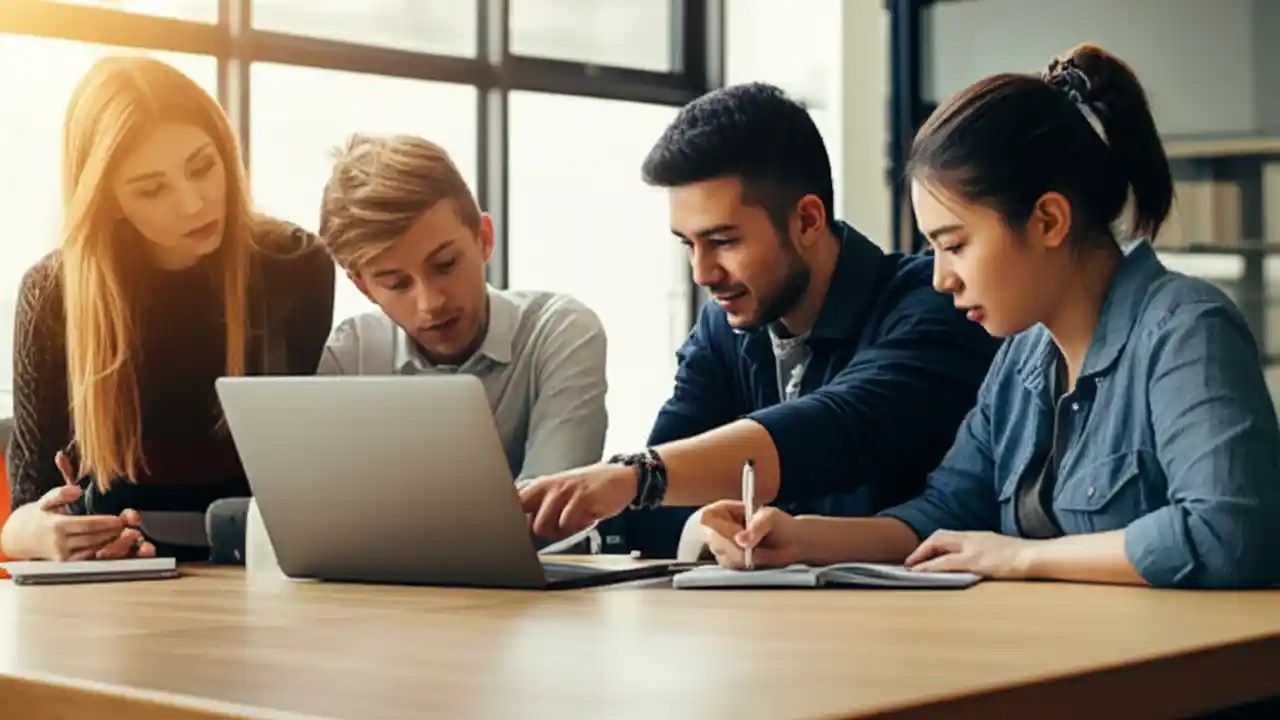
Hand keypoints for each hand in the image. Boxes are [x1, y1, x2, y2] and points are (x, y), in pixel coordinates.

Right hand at [31, 452, 154, 560]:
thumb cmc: (38, 515)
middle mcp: (60, 543)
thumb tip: (77, 490)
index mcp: (57, 526)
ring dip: (113, 544)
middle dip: (114, 533)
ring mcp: (64, 555)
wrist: (20, 536)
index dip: (106, 522)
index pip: (87, 525)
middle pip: (94, 538)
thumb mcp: (46, 500)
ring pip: (94, 550)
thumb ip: (61, 493)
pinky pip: (89, 558)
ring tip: (130, 535)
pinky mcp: (66, 563)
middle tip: (132, 527)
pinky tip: (117, 545)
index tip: (122, 519)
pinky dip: (104, 552)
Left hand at [518, 463, 636, 541]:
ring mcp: (565, 490)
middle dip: (545, 532)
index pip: (515, 503)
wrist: (623, 478)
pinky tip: (587, 517)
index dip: (516, 522)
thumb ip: (542, 505)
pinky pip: (567, 524)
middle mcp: (550, 486)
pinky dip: (578, 528)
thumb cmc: (589, 488)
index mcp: (542, 485)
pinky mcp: (582, 497)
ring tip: (575, 522)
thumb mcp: (562, 492)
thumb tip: (525, 525)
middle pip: (528, 522)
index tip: (523, 530)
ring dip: (561, 532)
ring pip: (544, 526)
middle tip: (561, 528)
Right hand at [699, 501, 804, 569]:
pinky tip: (754, 557)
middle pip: (714, 540)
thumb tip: (740, 540)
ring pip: (722, 555)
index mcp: (725, 510)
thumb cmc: (781, 524)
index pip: (707, 517)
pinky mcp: (730, 560)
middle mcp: (720, 527)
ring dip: (741, 557)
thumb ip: (755, 528)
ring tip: (757, 550)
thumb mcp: (770, 519)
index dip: (718, 527)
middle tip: (753, 546)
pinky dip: (743, 565)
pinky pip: (730, 566)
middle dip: (735, 547)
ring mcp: (724, 545)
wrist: (793, 543)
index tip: (736, 534)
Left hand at [904, 530, 1033, 578]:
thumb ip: (988, 552)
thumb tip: (980, 562)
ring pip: (939, 550)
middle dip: (923, 549)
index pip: (949, 535)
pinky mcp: (976, 562)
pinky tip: (923, 575)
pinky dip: (931, 569)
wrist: (1038, 556)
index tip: (922, 554)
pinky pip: (946, 564)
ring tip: (911, 570)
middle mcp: (974, 539)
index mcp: (980, 536)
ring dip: (922, 560)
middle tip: (910, 563)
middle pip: (940, 537)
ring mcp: (974, 550)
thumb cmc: (1025, 557)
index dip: (932, 544)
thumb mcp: (1003, 550)